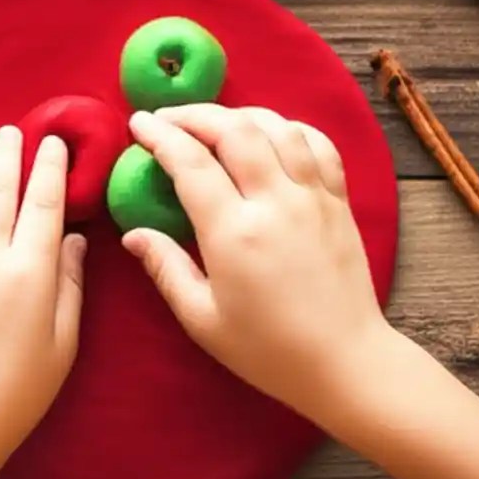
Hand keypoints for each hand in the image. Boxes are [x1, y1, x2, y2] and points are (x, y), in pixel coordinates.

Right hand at [121, 105, 390, 411]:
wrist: (346, 363)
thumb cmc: (267, 350)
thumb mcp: (202, 318)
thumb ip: (165, 268)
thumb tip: (132, 234)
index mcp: (234, 233)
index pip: (191, 163)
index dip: (160, 136)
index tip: (138, 125)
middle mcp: (276, 203)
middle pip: (234, 130)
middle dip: (194, 115)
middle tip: (168, 119)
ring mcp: (313, 197)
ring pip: (278, 127)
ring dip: (240, 116)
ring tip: (214, 124)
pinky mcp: (339, 202)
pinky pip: (318, 144)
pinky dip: (290, 128)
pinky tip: (271, 135)